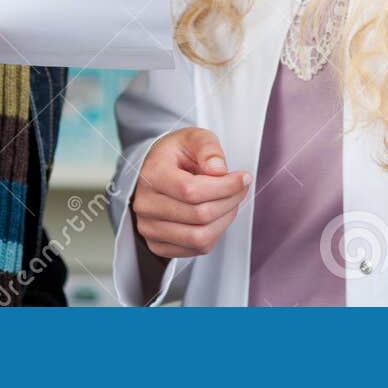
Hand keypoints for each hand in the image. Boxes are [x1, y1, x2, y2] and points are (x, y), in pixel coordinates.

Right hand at [131, 127, 250, 260]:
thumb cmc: (176, 155)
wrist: (156, 172)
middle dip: (229, 202)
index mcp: (151, 174)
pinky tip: (217, 215)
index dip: (224, 187)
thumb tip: (218, 171)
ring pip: (199, 237)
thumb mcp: (194, 137)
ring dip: (225, 219)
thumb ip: (208, 148)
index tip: (243, 178)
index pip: (190, 190)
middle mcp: (145, 204)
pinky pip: (196, 249)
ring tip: (230, 201)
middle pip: (199, 215)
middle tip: (241, 188)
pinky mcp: (157, 244)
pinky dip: (215, 234)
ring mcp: (148, 228)